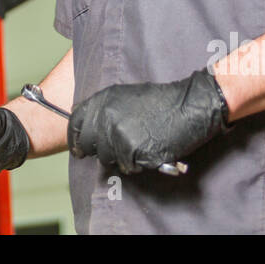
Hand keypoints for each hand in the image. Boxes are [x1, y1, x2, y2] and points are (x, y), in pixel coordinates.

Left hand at [68, 68, 230, 173]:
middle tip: (113, 153)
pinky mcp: (131, 150)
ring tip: (138, 146)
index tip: (79, 147)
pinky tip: (148, 152)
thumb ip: (105, 110)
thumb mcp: (126, 96)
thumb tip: (86, 127)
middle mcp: (106, 115)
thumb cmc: (162, 103)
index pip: (74, 122)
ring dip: (120, 158)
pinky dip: (136, 164)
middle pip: (88, 144)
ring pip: (106, 158)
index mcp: (103, 99)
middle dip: (97, 151)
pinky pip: (126, 166)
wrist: (190, 106)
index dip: (75, 137)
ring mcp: (117, 133)